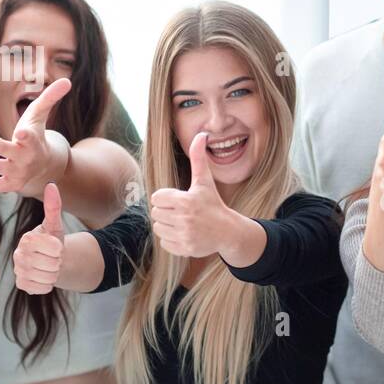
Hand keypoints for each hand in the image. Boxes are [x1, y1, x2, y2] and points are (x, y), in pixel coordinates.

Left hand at [0, 78, 71, 194]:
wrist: (46, 166)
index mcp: (33, 141)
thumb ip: (51, 97)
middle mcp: (26, 158)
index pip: (29, 138)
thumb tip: (67, 81)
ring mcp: (19, 173)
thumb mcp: (41, 115)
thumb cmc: (38, 134)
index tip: (21, 133)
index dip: (26, 136)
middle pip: (0, 148)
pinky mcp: (12, 185)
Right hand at [14, 183, 66, 295]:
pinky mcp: (22, 284)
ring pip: (49, 277)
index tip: (55, 246)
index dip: (59, 248)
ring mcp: (18, 270)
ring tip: (49, 266)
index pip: (53, 247)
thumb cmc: (53, 241)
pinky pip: (43, 288)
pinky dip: (49, 284)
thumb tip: (51, 185)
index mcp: (27, 239)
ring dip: (54, 273)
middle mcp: (18, 254)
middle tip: (53, 258)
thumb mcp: (55, 225)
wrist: (51, 260)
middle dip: (58, 262)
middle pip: (52, 264)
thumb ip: (53, 207)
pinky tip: (44, 276)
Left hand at [149, 132, 235, 257]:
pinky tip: (184, 234)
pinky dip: (171, 239)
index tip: (178, 200)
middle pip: (156, 213)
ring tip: (182, 223)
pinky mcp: (185, 249)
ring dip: (167, 225)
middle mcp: (184, 219)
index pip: (156, 198)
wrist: (228, 231)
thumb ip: (199, 158)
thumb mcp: (205, 181)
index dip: (165, 198)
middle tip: (181, 212)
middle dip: (166, 212)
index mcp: (186, 201)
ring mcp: (185, 235)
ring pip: (158, 228)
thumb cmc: (213, 204)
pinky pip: (164, 243)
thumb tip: (201, 135)